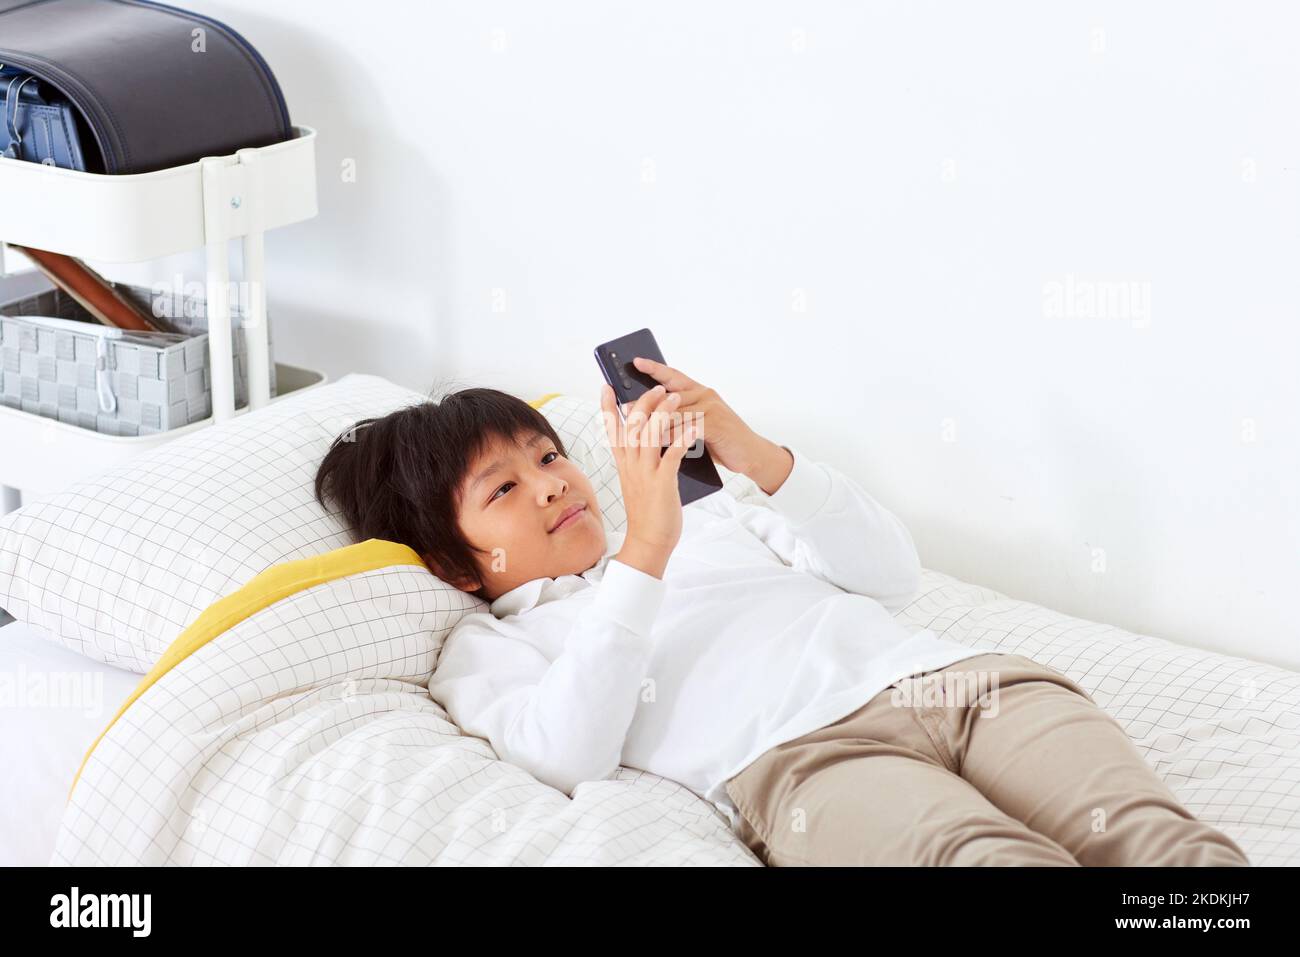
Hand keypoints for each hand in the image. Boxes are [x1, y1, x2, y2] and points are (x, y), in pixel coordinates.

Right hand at [600, 381, 699, 577]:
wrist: (649, 542)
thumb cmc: (647, 513)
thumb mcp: (637, 482)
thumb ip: (638, 462)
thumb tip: (644, 444)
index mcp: (625, 465)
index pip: (613, 431)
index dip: (609, 408)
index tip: (606, 388)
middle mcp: (632, 465)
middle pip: (633, 426)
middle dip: (644, 402)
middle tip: (656, 386)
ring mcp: (645, 473)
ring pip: (649, 435)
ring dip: (662, 413)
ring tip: (674, 397)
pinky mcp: (662, 483)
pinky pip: (671, 456)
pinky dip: (682, 439)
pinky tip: (692, 428)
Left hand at [625, 356, 763, 475]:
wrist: (752, 454)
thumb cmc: (723, 440)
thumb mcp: (699, 424)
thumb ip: (681, 418)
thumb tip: (651, 418)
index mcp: (700, 392)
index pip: (674, 376)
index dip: (655, 368)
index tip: (636, 362)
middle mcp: (705, 395)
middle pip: (670, 395)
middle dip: (646, 402)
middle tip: (625, 407)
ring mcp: (711, 407)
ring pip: (676, 412)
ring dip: (654, 421)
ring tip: (635, 427)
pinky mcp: (715, 423)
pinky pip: (687, 427)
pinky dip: (671, 435)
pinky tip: (658, 441)